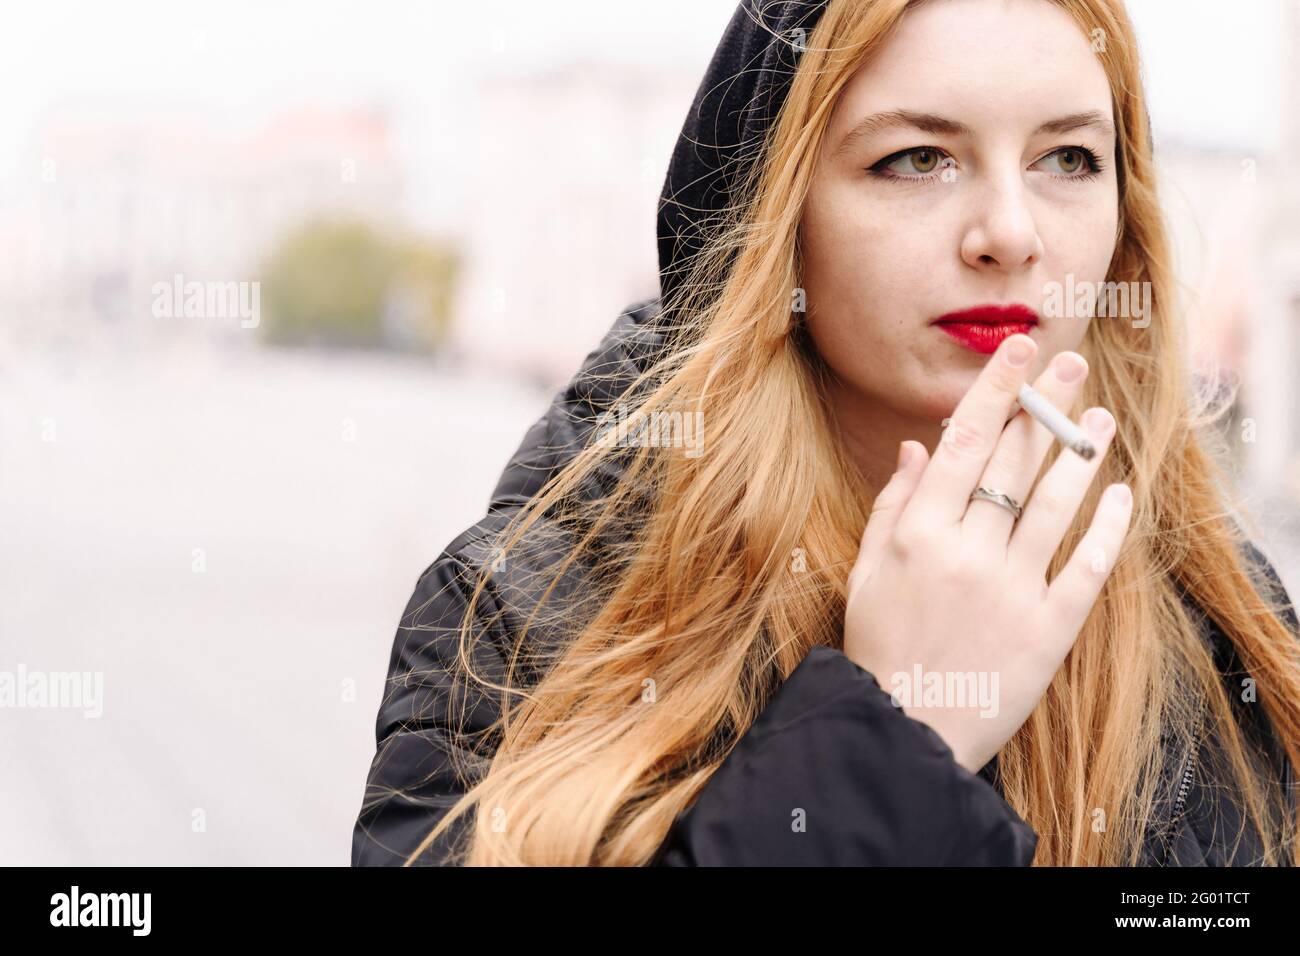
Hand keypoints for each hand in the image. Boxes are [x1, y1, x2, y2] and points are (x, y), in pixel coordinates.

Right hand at [843, 333, 1132, 774]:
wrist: (904, 729)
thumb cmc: (879, 647)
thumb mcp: (867, 572)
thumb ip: (890, 506)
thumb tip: (916, 446)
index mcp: (918, 534)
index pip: (964, 443)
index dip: (995, 391)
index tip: (1017, 350)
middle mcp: (966, 553)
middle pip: (1015, 463)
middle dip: (1046, 406)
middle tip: (1073, 367)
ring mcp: (1011, 590)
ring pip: (1056, 504)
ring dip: (1082, 454)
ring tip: (1102, 418)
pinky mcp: (1047, 628)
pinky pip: (1086, 566)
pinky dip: (1106, 526)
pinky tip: (1119, 493)